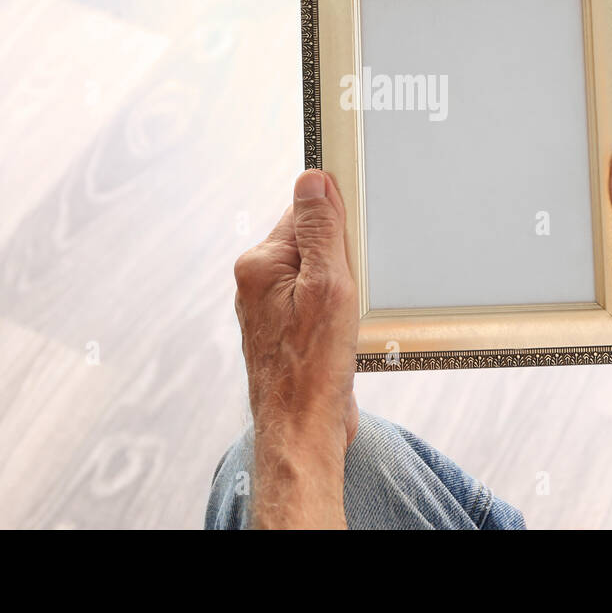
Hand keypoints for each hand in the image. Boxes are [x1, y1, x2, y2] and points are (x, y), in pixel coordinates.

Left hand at [232, 169, 358, 526]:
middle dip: (342, 260)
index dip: (337, 222)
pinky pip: (316, 302)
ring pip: (317, 275)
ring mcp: (269, 309)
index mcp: (260, 264)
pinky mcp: (285, 333)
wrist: (302, 433)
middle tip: (352, 291)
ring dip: (342, 289)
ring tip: (346, 320)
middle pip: (311, 243)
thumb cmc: (314, 368)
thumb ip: (321, 229)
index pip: (303, 213)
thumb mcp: (328, 285)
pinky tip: (344, 335)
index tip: (355, 240)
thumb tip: (312, 179)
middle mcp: (256, 283)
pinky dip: (337, 312)